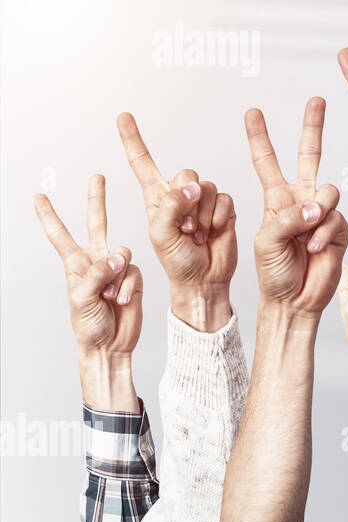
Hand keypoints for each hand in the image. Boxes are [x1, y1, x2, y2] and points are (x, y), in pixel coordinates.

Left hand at [35, 176, 142, 410]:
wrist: (110, 345)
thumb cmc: (88, 326)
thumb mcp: (82, 300)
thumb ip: (97, 274)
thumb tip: (118, 254)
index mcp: (75, 264)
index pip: (59, 235)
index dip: (49, 216)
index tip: (38, 197)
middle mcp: (95, 261)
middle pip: (96, 224)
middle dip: (97, 200)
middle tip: (97, 177)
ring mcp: (116, 269)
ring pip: (123, 251)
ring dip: (118, 272)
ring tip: (112, 294)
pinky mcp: (133, 278)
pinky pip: (135, 271)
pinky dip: (130, 286)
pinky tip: (123, 299)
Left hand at [115, 113, 236, 331]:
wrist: (204, 280)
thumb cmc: (176, 263)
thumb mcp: (160, 236)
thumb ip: (171, 207)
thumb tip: (191, 186)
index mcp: (156, 199)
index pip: (142, 163)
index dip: (134, 140)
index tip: (123, 117)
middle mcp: (178, 196)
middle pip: (186, 174)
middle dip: (187, 200)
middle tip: (185, 228)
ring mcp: (202, 202)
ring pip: (208, 186)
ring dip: (203, 214)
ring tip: (197, 235)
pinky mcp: (223, 209)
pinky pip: (225, 199)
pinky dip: (219, 217)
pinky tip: (213, 232)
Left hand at [245, 98, 347, 314]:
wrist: (297, 299)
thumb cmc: (273, 273)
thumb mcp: (264, 241)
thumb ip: (287, 218)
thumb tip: (315, 207)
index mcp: (276, 199)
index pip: (266, 161)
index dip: (260, 138)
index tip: (253, 113)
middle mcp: (301, 199)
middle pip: (309, 155)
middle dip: (313, 127)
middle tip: (317, 100)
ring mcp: (322, 213)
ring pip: (328, 190)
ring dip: (316, 212)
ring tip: (305, 237)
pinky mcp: (339, 227)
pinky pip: (336, 217)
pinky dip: (325, 234)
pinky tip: (315, 249)